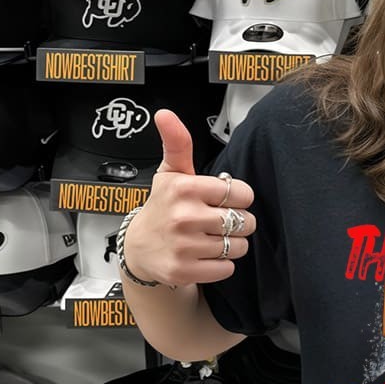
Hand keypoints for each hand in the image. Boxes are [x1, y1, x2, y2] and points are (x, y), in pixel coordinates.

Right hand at [122, 109, 256, 286]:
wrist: (139, 249)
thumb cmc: (163, 206)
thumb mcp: (170, 173)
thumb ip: (177, 143)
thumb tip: (165, 113)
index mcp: (185, 188)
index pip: (242, 193)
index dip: (238, 199)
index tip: (224, 201)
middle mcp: (184, 216)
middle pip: (245, 221)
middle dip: (238, 223)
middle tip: (218, 222)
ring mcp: (184, 245)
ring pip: (238, 246)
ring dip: (232, 245)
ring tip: (211, 238)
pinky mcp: (184, 270)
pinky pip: (226, 268)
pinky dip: (221, 265)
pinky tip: (204, 255)